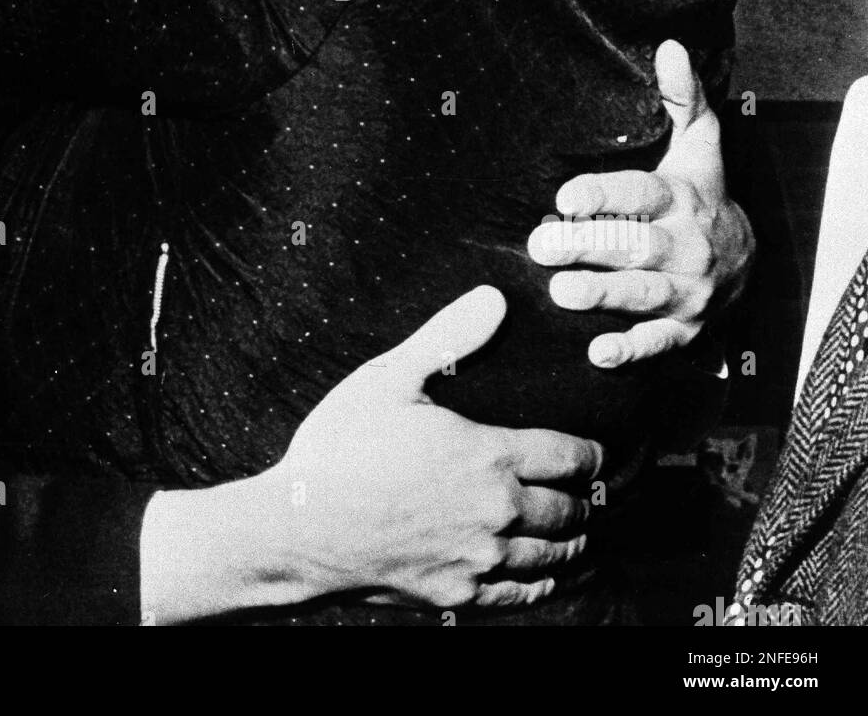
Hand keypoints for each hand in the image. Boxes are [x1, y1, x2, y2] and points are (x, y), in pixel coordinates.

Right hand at [271, 286, 598, 610]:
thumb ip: (447, 337)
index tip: (598, 452)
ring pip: (552, 556)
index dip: (593, 454)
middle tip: (588, 492)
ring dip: (572, 542)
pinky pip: (522, 596)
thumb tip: (493, 298)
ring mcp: (480, 559)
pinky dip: (542, 583)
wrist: (298, 529)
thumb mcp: (389, 377)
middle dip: (584, 499)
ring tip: (577, 532)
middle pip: (569, 510)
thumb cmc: (340, 448)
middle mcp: (497, 512)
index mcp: (489, 455)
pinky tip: (542, 575)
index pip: (570, 457)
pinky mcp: (458, 594)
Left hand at [527, 39, 753, 368]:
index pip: (642, 193)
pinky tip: (598, 352)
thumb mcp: (697, 143)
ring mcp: (687, 291)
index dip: (605, 194)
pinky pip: (658, 343)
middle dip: (590, 246)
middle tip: (542, 244)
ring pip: (644, 294)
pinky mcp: (684, 329)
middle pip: (637, 246)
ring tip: (562, 292)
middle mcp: (686, 246)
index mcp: (681, 198)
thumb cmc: (701, 191)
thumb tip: (669, 46)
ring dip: (603, 294)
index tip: (566, 196)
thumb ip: (679, 97)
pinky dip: (630, 351)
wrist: (746, 259)